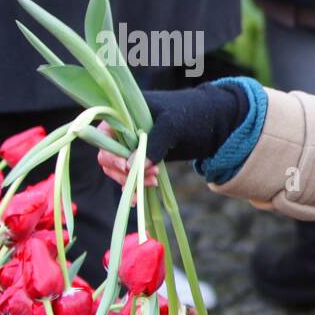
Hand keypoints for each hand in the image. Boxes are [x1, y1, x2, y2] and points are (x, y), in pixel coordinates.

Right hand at [95, 82, 250, 193]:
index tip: (128, 167)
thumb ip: (154, 143)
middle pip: (107, 156)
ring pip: (119, 169)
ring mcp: (133, 146)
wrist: (212, 123)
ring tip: (154, 181)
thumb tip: (132, 167)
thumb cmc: (191, 115)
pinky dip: (134, 187)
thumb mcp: (172, 126)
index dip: (111, 154)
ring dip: (132, 180)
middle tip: (149, 176)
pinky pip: (131, 176)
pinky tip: (139, 199)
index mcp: (124, 114)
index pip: (102, 136)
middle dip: (125, 170)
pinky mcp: (144, 158)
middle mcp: (123, 130)